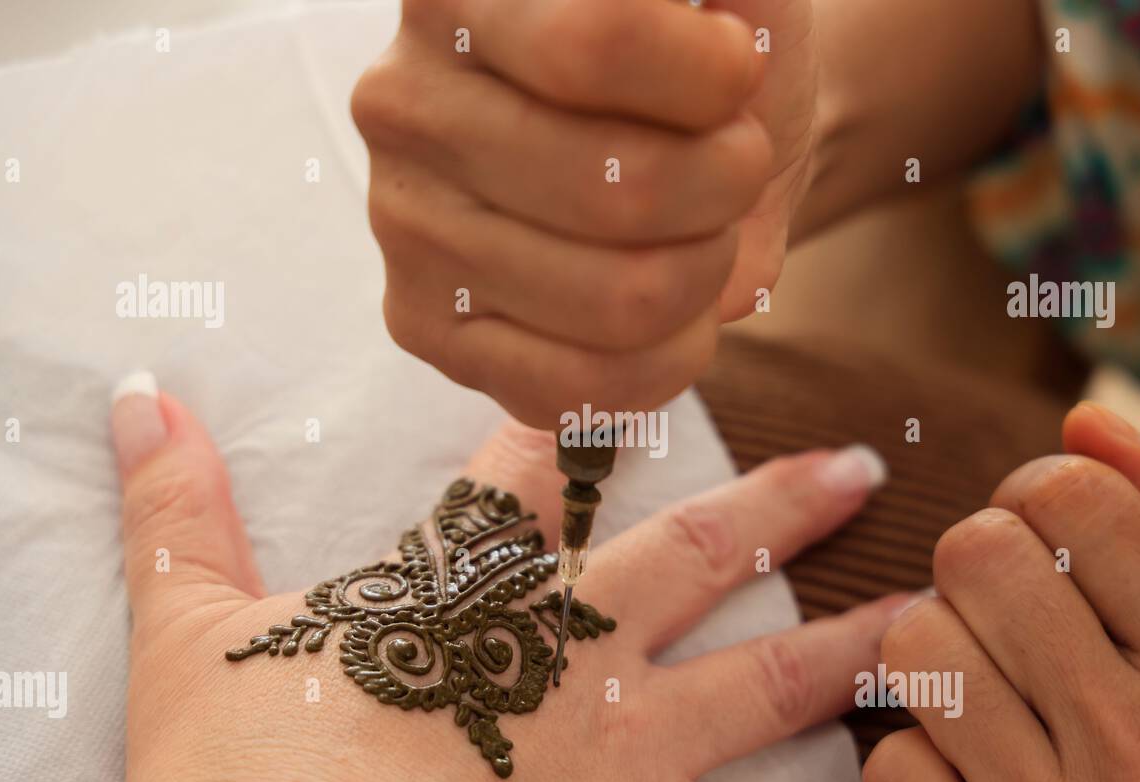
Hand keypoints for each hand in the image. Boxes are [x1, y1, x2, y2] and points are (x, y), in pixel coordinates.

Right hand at [112, 383, 900, 781]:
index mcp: (469, 591)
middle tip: (858, 465)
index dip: (572, 416)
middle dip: (782, 502)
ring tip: (930, 630)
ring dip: (858, 653)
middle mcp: (571, 656)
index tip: (628, 371)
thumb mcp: (192, 645)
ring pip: (772, 684)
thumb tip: (138, 400)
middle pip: (698, 550)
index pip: (524, 469)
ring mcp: (627, 760)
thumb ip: (179, 519)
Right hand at [350, 0, 819, 428]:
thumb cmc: (687, 64)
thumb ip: (734, 16)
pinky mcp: (420, 323)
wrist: (648, 138)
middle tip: (733, 166)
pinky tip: (676, 312)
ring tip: (704, 233)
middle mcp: (406, 101)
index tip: (736, 73)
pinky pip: (579, 386)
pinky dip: (669, 358)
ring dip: (707, 274)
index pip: (598, 44)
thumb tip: (730, 60)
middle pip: (621, 189)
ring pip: (618, 299)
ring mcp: (404, 223)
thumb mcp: (728, 1)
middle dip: (727, 186)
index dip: (714, 78)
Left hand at [863, 403, 1139, 781]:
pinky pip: (888, 762)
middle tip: (1010, 629)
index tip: (1046, 546)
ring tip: (987, 706)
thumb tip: (1089, 415)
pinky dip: (917, 775)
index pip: (1072, 492)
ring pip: (914, 643)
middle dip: (975, 579)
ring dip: (933, 669)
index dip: (1033, 501)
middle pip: (975, 551)